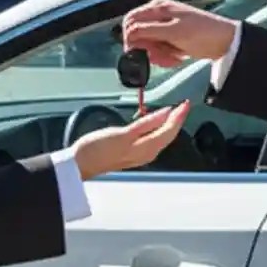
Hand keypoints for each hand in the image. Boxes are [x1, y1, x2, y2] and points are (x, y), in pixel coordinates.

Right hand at [72, 100, 191, 179]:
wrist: (81, 163)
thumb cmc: (98, 149)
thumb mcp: (124, 133)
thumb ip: (146, 123)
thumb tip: (165, 113)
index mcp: (147, 148)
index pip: (170, 129)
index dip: (179, 116)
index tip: (185, 104)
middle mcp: (147, 153)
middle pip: (168, 134)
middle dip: (177, 119)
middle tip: (183, 105)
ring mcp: (140, 153)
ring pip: (162, 138)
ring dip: (169, 124)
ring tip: (174, 112)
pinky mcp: (132, 152)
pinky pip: (153, 140)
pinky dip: (158, 129)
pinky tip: (156, 123)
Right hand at [121, 0, 237, 67]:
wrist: (225, 41)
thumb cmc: (202, 32)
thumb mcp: (173, 32)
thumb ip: (148, 31)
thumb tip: (129, 33)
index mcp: (157, 7)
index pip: (130, 21)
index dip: (131, 38)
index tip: (138, 52)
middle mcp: (158, 14)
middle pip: (137, 34)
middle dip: (148, 48)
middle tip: (161, 55)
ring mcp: (164, 26)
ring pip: (148, 45)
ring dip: (158, 54)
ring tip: (174, 56)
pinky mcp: (171, 37)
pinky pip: (159, 49)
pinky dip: (166, 56)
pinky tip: (177, 57)